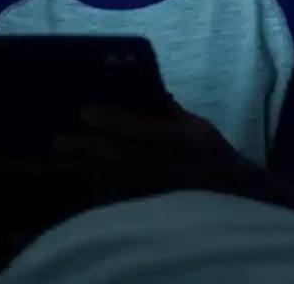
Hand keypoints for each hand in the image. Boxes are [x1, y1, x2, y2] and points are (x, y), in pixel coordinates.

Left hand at [53, 99, 253, 204]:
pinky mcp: (150, 206)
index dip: (115, 122)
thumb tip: (140, 87)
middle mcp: (170, 165)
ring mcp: (159, 190)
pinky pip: (116, 197)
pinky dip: (92, 187)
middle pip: (122, 156)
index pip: (146, 130)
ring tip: (55, 156)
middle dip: (88, 148)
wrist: (238, 199)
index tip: (85, 113)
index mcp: (185, 140)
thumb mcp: (200, 127)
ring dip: (82, 167)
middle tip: (58, 138)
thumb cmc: (215, 156)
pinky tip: (71, 177)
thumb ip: (169, 110)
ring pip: (113, 179)